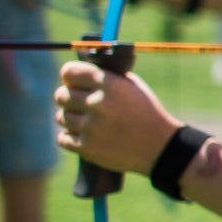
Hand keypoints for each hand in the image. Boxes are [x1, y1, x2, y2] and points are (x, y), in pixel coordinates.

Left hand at [54, 62, 181, 174]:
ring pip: (61, 117)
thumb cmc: (146, 113)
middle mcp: (97, 103)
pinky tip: (85, 135)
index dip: (69, 77)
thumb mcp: (132, 87)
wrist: (160, 148)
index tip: (72, 82)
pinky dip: (71, 137)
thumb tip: (78, 74)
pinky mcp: (87, 148)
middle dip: (68, 98)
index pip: (70, 72)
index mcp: (109, 84)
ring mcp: (91, 127)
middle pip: (61, 95)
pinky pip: (63, 138)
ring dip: (71, 118)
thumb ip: (106, 78)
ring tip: (86, 121)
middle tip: (78, 103)